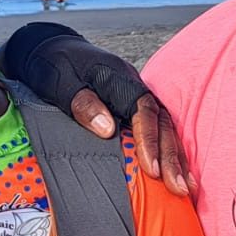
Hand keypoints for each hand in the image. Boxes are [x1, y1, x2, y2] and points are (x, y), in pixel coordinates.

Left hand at [3, 23, 192, 194]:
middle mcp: (133, 85)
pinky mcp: (132, 105)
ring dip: (176, 156)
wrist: (50, 47)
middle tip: (178, 188)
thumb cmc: (53, 65)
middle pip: (160, 120)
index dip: (149, 141)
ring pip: (164, 125)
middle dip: (171, 155)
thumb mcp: (60, 82)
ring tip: (186, 188)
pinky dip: (168, 150)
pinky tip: (176, 172)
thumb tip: (108, 130)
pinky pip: (156, 127)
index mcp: (118, 78)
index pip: (142, 111)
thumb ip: (83, 104)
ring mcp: (135, 94)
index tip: (152, 170)